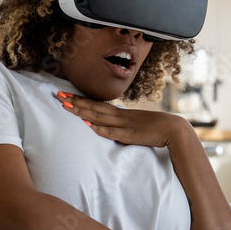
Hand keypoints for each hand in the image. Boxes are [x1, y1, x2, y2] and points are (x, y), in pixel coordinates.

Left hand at [55, 91, 189, 147]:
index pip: (96, 104)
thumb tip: (111, 127)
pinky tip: (87, 124)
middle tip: (57, 95)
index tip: (66, 95)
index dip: (80, 100)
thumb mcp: (136, 124)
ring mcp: (123, 124)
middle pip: (93, 106)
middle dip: (75, 101)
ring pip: (98, 116)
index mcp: (121, 113)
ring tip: (66, 105)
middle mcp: (119, 115)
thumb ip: (123, 125)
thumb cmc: (155, 128)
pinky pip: (111, 131)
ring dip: (82, 110)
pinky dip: (98, 127)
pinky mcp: (129, 135)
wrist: (173, 129)